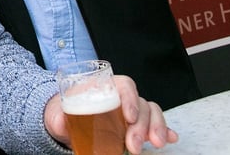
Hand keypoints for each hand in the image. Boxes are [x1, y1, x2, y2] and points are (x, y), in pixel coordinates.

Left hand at [44, 75, 178, 153]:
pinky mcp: (136, 127)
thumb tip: (60, 120)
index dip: (130, 99)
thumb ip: (59, 116)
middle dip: (142, 124)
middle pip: (140, 104)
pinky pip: (155, 125)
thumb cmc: (65, 111)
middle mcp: (122, 97)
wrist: (66, 121)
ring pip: (151, 113)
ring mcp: (131, 112)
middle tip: (134, 144)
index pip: (125, 85)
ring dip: (157, 128)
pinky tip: (170, 138)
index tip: (128, 116)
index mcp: (105, 86)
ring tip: (156, 144)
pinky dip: (165, 131)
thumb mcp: (58, 112)